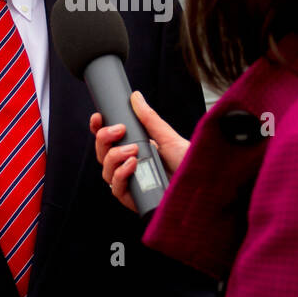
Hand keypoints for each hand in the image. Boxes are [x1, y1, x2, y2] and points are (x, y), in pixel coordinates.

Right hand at [90, 90, 189, 212]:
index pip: (107, 140)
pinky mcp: (132, 199)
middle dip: (104, 138)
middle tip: (119, 130)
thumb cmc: (185, 164)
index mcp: (133, 149)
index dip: (98, 128)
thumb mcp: (167, 138)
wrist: (199, 185)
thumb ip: (149, 119)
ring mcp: (128, 183)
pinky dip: (120, 174)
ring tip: (133, 150)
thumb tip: (136, 97)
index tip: (98, 117)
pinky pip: (115, 187)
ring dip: (114, 156)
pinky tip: (132, 165)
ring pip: (105, 170)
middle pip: (102, 153)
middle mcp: (127, 166)